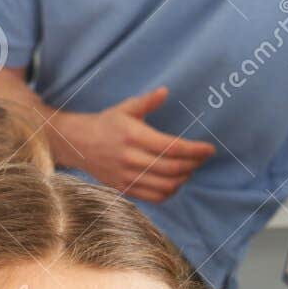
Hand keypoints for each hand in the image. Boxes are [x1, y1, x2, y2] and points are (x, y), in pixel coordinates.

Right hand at [61, 85, 214, 202]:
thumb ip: (147, 101)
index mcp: (134, 136)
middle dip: (193, 164)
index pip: (172, 147)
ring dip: (184, 179)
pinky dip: (171, 192)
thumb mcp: (126, 108)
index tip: (209, 149)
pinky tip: (176, 181)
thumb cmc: (107, 123)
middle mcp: (131, 159)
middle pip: (172, 168)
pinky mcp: (125, 189)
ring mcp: (127, 176)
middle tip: (202, 158)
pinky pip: (155, 197)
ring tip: (190, 168)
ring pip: (166, 186)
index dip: (195, 150)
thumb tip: (165, 91)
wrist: (78, 144)